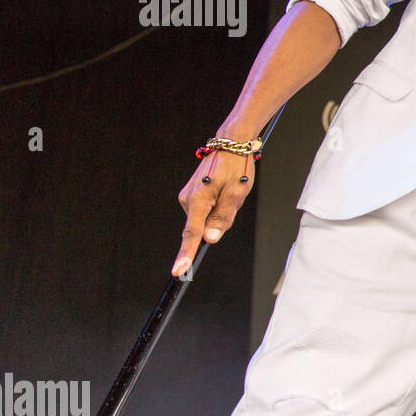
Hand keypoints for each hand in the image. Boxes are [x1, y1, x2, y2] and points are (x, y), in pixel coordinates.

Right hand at [171, 150, 255, 276]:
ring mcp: (188, 196)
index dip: (185, 254)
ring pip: (203, 219)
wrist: (230, 145)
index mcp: (198, 200)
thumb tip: (209, 239)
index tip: (178, 271)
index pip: (191, 234)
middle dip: (217, 224)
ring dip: (218, 213)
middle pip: (200, 227)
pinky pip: (204, 211)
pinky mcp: (191, 194)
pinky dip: (215, 208)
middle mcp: (187, 200)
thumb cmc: (237, 169)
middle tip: (234, 200)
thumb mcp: (237, 193)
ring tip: (231, 191)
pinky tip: (225, 192)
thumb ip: (223, 218)